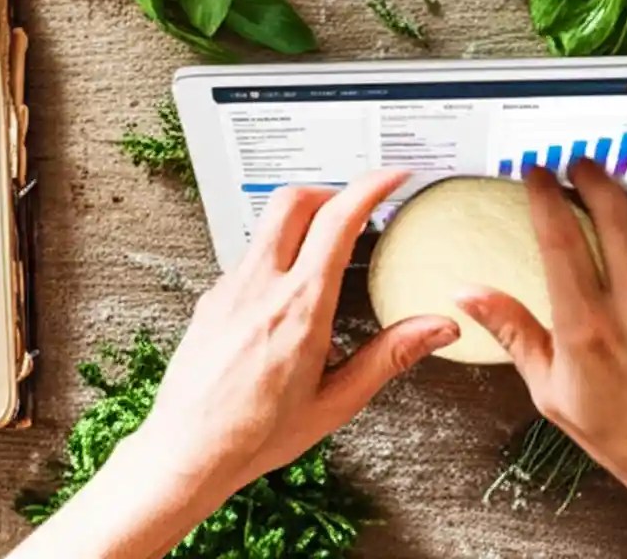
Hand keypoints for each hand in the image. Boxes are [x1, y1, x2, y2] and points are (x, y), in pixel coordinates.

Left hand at [136, 172, 459, 499]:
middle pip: (293, 201)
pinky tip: (288, 294)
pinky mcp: (210, 301)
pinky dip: (276, 257)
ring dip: (300, 223)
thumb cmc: (256, 434)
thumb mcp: (336, 401)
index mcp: (299, 307)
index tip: (391, 177)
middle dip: (330, 190)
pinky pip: (247, 260)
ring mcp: (228, 289)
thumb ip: (389, 356)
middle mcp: (259, 287)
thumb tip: (438, 328)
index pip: (337, 221)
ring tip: (325, 251)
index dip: (369, 187)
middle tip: (355, 205)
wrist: (188, 450)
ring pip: (266, 227)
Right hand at [458, 159, 626, 558]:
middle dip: (592, 180)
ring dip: (623, 197)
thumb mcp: (550, 392)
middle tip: (576, 162)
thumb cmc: (622, 438)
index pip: (562, 241)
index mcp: (587, 329)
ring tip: (604, 180)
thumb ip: (513, 332)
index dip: (546, 199)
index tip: (536, 176)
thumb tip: (470, 295)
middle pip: (614, 219)